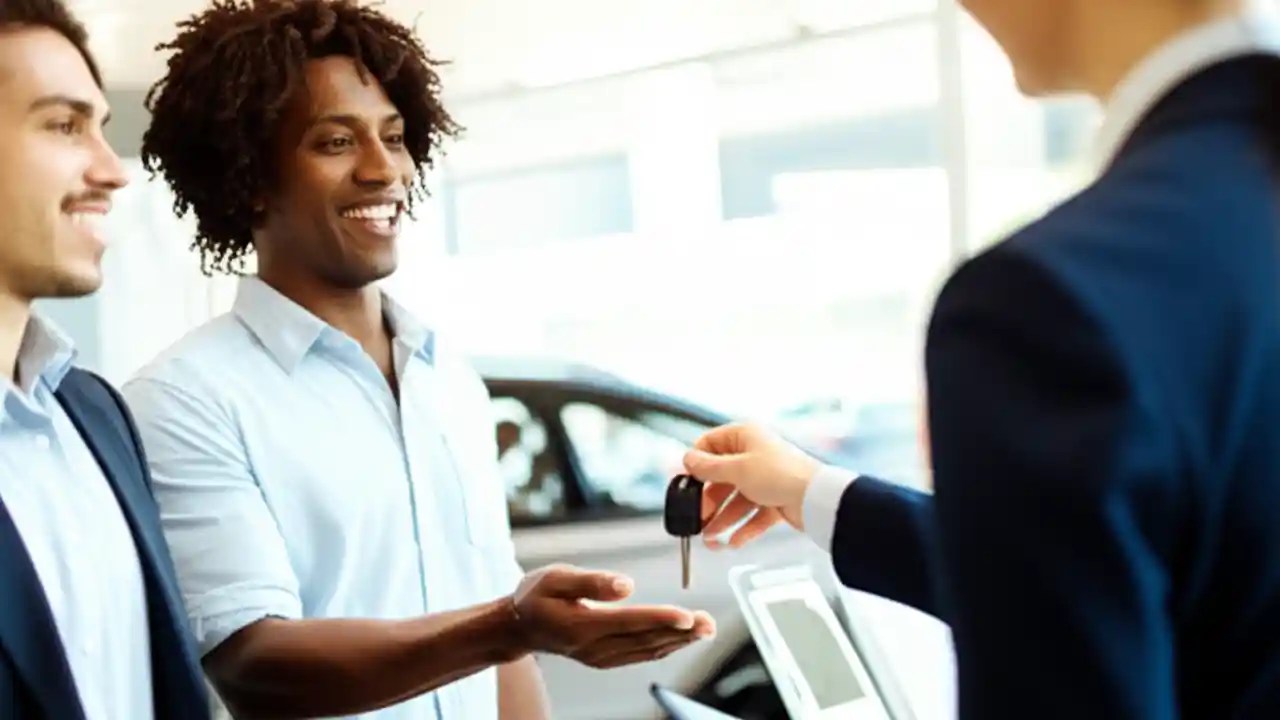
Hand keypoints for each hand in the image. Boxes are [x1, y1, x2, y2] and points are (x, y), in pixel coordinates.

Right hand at [509, 564, 715, 668]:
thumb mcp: (555, 578)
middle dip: (680, 632)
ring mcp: (600, 657)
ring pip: (647, 651)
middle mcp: (593, 648)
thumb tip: (627, 585)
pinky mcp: (606, 659)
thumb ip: (591, 581)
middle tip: (708, 623)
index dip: (660, 618)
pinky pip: (641, 655)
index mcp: (581, 626)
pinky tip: (682, 637)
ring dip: (679, 641)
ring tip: (705, 628)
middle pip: (645, 640)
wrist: (519, 626)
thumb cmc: (536, 596)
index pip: (629, 622)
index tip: (686, 615)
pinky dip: (665, 646)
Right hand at [683, 422, 819, 546]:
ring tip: (710, 539)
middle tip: (698, 518)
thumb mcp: (737, 469)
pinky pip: (754, 514)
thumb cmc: (781, 475)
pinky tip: (732, 542)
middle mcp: (755, 454)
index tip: (684, 481)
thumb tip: (687, 459)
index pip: (710, 444)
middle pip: (722, 477)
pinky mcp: (776, 499)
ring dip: (722, 519)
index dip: (696, 463)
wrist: (816, 498)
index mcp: (745, 436)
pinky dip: (743, 528)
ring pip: (736, 499)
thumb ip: (708, 467)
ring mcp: (766, 478)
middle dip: (708, 501)